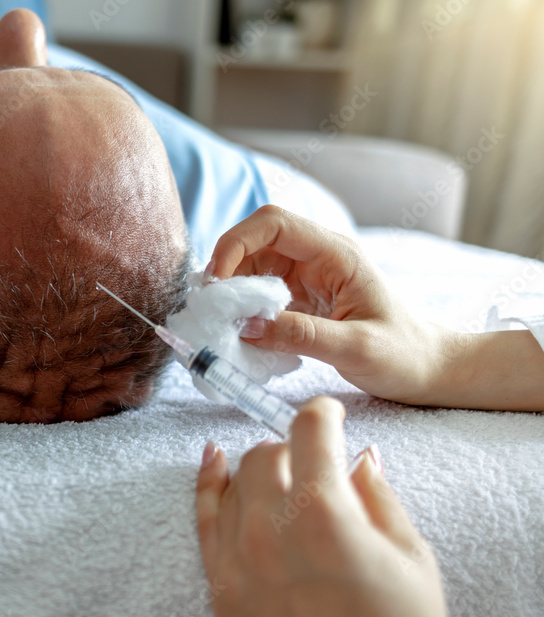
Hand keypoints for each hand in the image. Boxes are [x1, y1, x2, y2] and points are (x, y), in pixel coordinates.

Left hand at [195, 397, 451, 616]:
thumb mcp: (413, 561)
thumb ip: (379, 497)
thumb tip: (358, 456)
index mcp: (325, 513)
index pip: (309, 429)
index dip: (324, 412)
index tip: (330, 414)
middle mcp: (271, 529)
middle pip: (267, 452)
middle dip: (294, 447)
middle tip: (316, 462)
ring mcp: (238, 559)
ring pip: (236, 479)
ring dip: (261, 469)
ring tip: (285, 476)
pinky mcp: (220, 587)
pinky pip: (203, 518)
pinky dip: (208, 483)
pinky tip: (214, 460)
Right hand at [205, 205, 455, 404]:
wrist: (427, 370)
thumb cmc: (403, 355)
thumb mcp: (356, 349)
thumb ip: (302, 335)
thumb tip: (246, 327)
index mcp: (336, 254)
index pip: (274, 224)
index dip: (236, 242)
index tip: (216, 281)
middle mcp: (317, 257)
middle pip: (254, 242)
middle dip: (225, 268)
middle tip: (211, 308)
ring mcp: (306, 277)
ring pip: (250, 267)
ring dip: (231, 291)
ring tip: (222, 325)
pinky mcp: (299, 299)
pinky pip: (258, 293)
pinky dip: (241, 310)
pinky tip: (239, 333)